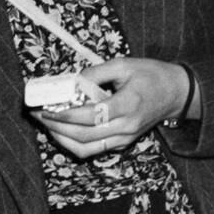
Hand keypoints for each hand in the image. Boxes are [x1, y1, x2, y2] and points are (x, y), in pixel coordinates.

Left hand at [35, 58, 194, 158]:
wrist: (175, 94)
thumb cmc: (151, 75)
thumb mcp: (125, 64)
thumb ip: (97, 72)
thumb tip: (71, 81)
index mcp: (128, 104)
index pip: (91, 115)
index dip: (66, 114)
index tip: (47, 107)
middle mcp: (126, 127)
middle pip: (84, 136)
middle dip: (56, 127)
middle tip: (38, 114)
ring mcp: (124, 139)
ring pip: (86, 149)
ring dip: (62, 139)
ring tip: (46, 124)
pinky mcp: (122, 144)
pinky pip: (93, 150)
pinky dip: (74, 143)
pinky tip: (62, 130)